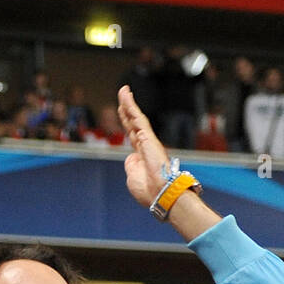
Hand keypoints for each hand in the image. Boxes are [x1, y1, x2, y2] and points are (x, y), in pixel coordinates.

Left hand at [118, 85, 169, 206]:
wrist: (160, 193)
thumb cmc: (148, 190)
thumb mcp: (133, 177)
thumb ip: (131, 165)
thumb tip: (131, 157)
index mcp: (142, 156)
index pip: (133, 134)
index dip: (127, 123)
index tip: (122, 112)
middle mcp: (146, 146)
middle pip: (133, 123)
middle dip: (127, 109)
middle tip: (123, 95)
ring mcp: (148, 141)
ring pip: (136, 118)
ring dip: (129, 103)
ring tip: (123, 90)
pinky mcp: (148, 137)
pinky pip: (138, 119)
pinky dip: (131, 107)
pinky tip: (126, 96)